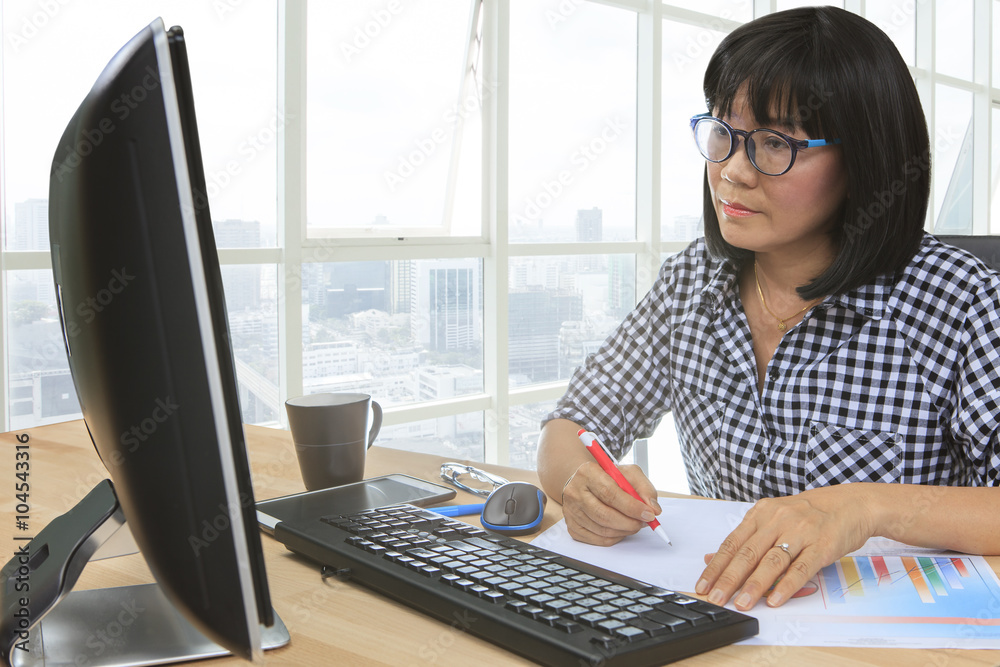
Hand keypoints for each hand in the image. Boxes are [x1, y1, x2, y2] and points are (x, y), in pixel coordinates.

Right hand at [560, 461, 660, 545]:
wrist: (586, 483)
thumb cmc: (608, 478)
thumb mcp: (628, 474)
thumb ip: (644, 488)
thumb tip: (653, 509)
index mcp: (588, 472)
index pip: (610, 493)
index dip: (631, 507)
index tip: (649, 514)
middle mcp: (575, 491)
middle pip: (604, 514)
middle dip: (629, 522)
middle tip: (644, 523)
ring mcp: (571, 510)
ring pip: (602, 529)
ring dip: (624, 531)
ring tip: (634, 524)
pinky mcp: (571, 526)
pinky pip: (597, 539)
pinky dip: (614, 538)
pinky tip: (621, 530)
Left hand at [695, 484, 875, 609]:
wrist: (850, 505)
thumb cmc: (808, 514)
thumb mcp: (773, 519)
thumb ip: (745, 539)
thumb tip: (712, 558)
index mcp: (761, 514)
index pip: (732, 542)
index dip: (716, 566)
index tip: (703, 585)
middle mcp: (778, 520)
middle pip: (748, 553)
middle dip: (729, 578)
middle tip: (716, 598)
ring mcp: (800, 532)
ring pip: (772, 561)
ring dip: (755, 585)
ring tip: (742, 603)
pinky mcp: (821, 546)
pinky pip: (801, 568)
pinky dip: (786, 585)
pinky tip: (774, 600)